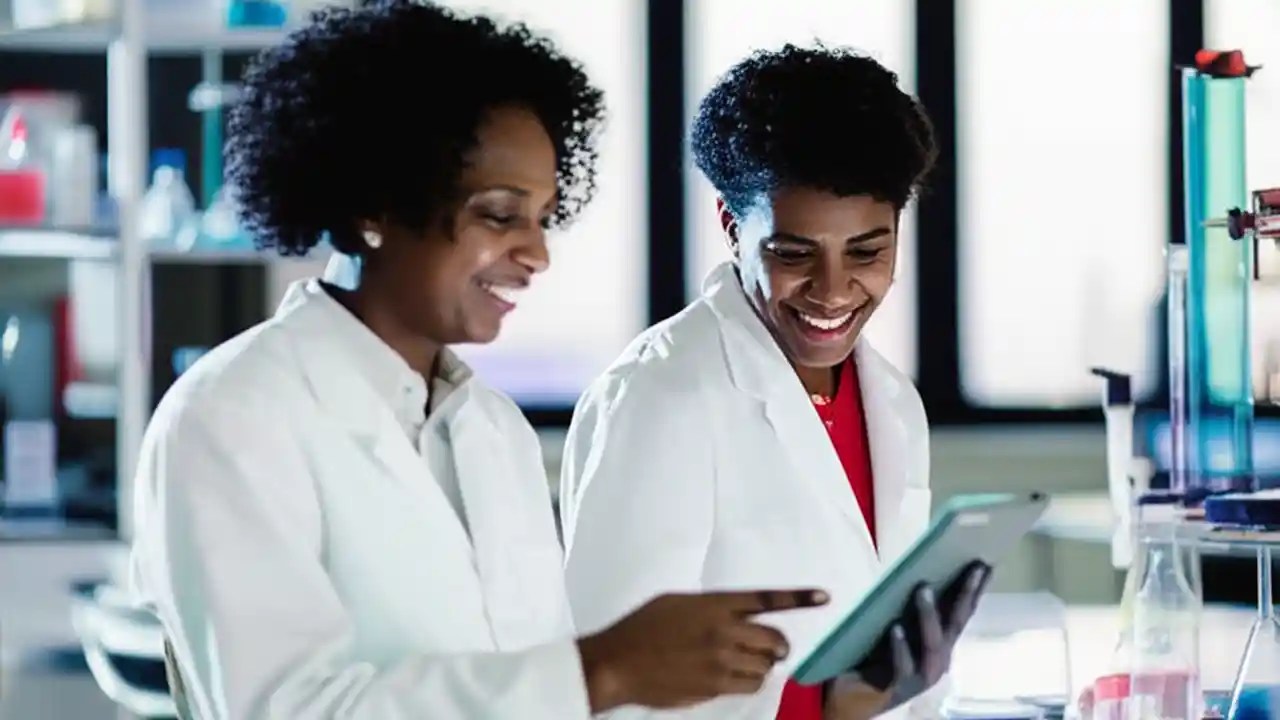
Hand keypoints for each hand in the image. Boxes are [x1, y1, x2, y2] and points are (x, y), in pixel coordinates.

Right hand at [577, 588, 828, 711]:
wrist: (618, 664)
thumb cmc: (641, 629)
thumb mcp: (675, 603)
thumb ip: (710, 607)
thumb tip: (735, 617)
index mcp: (713, 604)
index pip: (765, 599)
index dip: (799, 597)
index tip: (825, 595)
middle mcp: (722, 631)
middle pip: (775, 639)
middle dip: (778, 645)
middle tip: (772, 648)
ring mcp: (720, 661)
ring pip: (765, 666)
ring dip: (762, 665)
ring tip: (743, 663)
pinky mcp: (715, 686)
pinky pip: (750, 685)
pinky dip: (749, 682)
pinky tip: (733, 677)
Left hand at [854, 561, 990, 700]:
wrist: (852, 695)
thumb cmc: (873, 655)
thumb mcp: (891, 624)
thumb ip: (904, 606)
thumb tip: (916, 569)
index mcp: (938, 643)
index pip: (960, 613)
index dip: (974, 590)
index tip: (985, 564)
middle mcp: (936, 659)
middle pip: (954, 624)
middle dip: (965, 595)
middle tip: (972, 568)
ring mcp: (920, 676)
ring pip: (931, 644)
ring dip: (929, 616)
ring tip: (923, 587)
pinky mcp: (897, 688)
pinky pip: (902, 666)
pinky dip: (900, 647)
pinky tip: (895, 628)